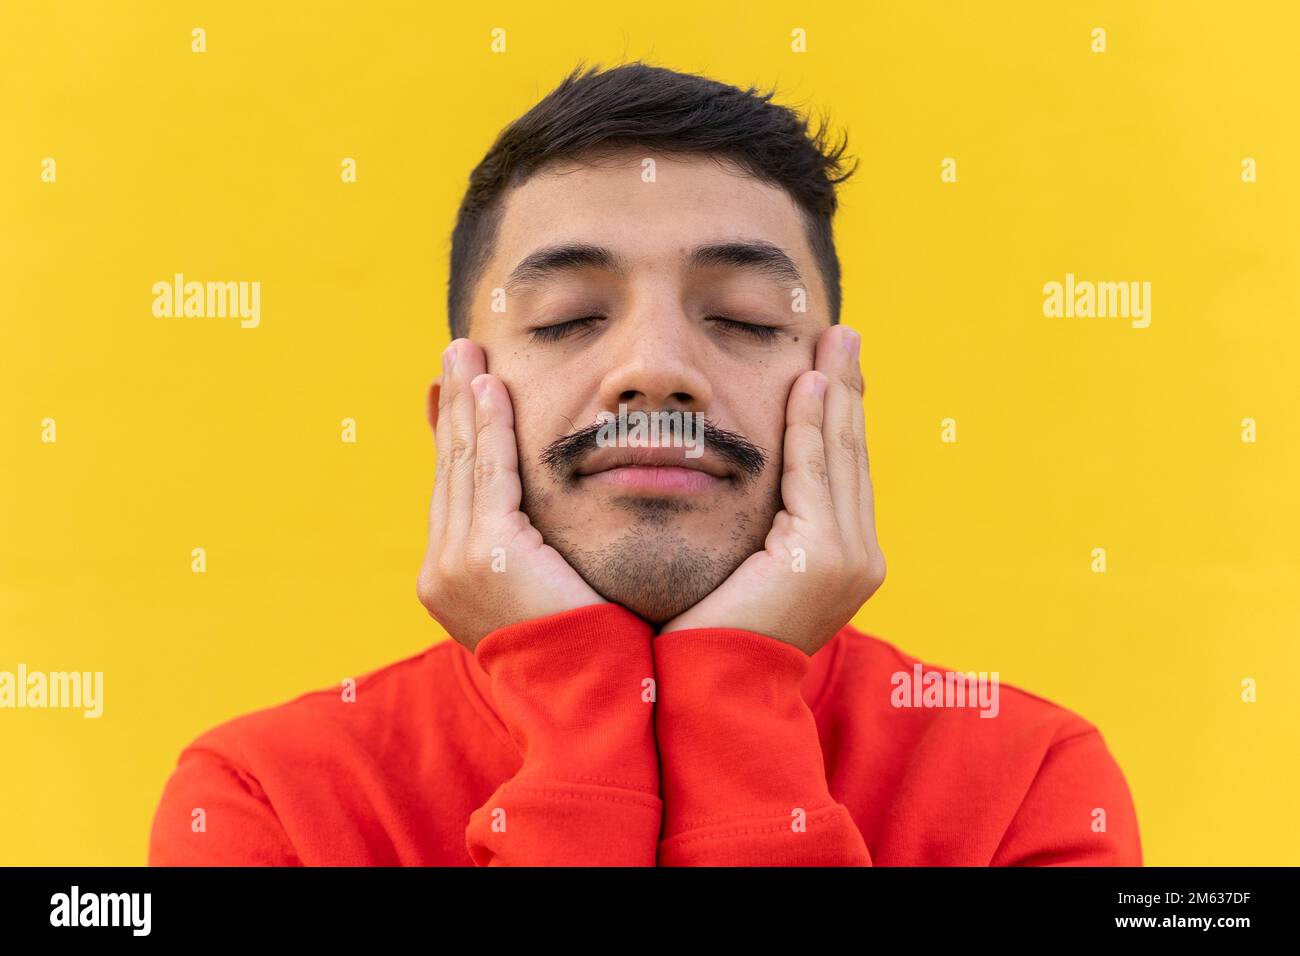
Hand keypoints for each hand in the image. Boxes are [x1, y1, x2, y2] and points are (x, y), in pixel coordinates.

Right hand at [417, 338, 603, 651]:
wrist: (586, 699)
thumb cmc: (583, 654)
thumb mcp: (544, 596)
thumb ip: (530, 557)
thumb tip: (539, 527)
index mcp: (452, 582)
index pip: (455, 491)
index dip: (456, 436)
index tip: (458, 393)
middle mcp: (442, 570)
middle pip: (451, 468)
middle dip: (455, 406)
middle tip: (456, 353)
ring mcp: (458, 562)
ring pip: (465, 462)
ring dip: (467, 401)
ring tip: (466, 352)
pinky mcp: (487, 552)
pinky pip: (491, 472)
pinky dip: (492, 424)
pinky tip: (493, 386)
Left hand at [658, 324, 885, 654]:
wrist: (707, 688)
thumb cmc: (708, 631)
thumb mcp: (744, 564)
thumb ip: (760, 525)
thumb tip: (745, 482)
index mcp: (841, 559)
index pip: (839, 470)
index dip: (837, 414)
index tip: (829, 365)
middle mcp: (858, 557)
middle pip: (850, 455)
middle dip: (847, 390)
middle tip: (843, 334)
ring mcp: (849, 558)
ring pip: (838, 456)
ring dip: (836, 393)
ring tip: (834, 342)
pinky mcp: (824, 556)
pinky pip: (813, 474)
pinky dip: (811, 426)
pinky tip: (809, 384)